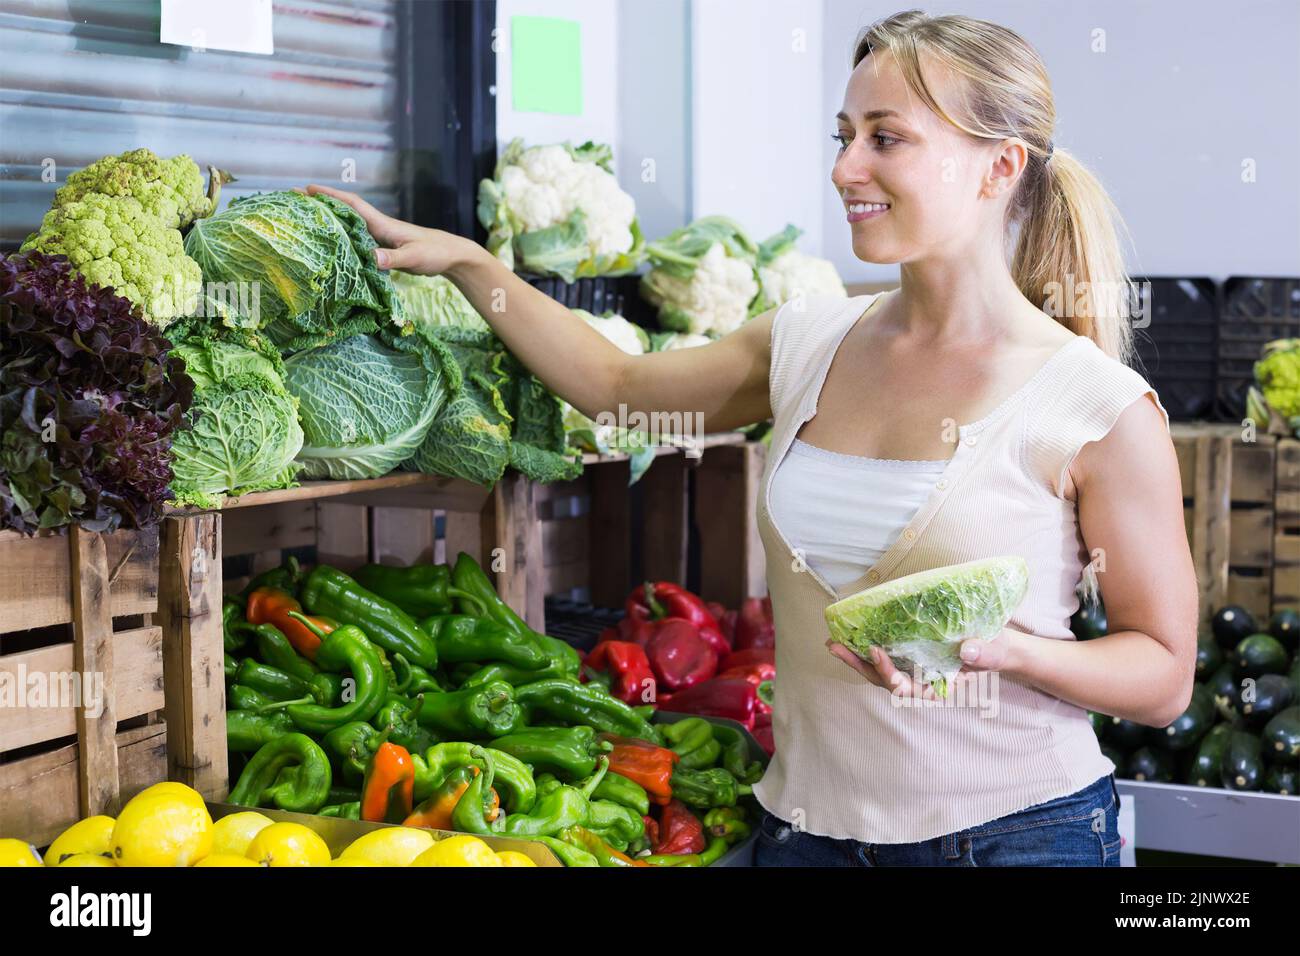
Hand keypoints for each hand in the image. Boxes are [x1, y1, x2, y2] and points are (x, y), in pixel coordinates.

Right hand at [303, 184, 477, 275]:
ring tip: (304, 218)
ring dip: (329, 220)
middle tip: (294, 198)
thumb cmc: (436, 253)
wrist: (453, 255)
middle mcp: (378, 227)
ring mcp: (380, 237)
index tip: (306, 189)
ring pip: (349, 225)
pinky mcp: (384, 249)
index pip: (352, 205)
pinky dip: (341, 238)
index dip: (329, 196)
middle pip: (344, 211)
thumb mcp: (414, 258)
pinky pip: (356, 240)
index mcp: (382, 225)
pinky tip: (331, 244)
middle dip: (321, 204)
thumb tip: (372, 259)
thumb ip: (393, 259)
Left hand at [827, 627, 1021, 699]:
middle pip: (886, 679)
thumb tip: (968, 651)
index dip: (889, 673)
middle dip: (859, 665)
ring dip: (856, 657)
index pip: (909, 688)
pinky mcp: (913, 654)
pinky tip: (851, 634)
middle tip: (834, 647)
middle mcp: (923, 681)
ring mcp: (916, 669)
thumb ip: (986, 654)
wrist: (1000, 646)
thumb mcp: (997, 652)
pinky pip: (886, 654)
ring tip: (833, 642)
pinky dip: (868, 647)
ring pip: (880, 669)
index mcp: (940, 687)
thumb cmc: (999, 651)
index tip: (876, 651)